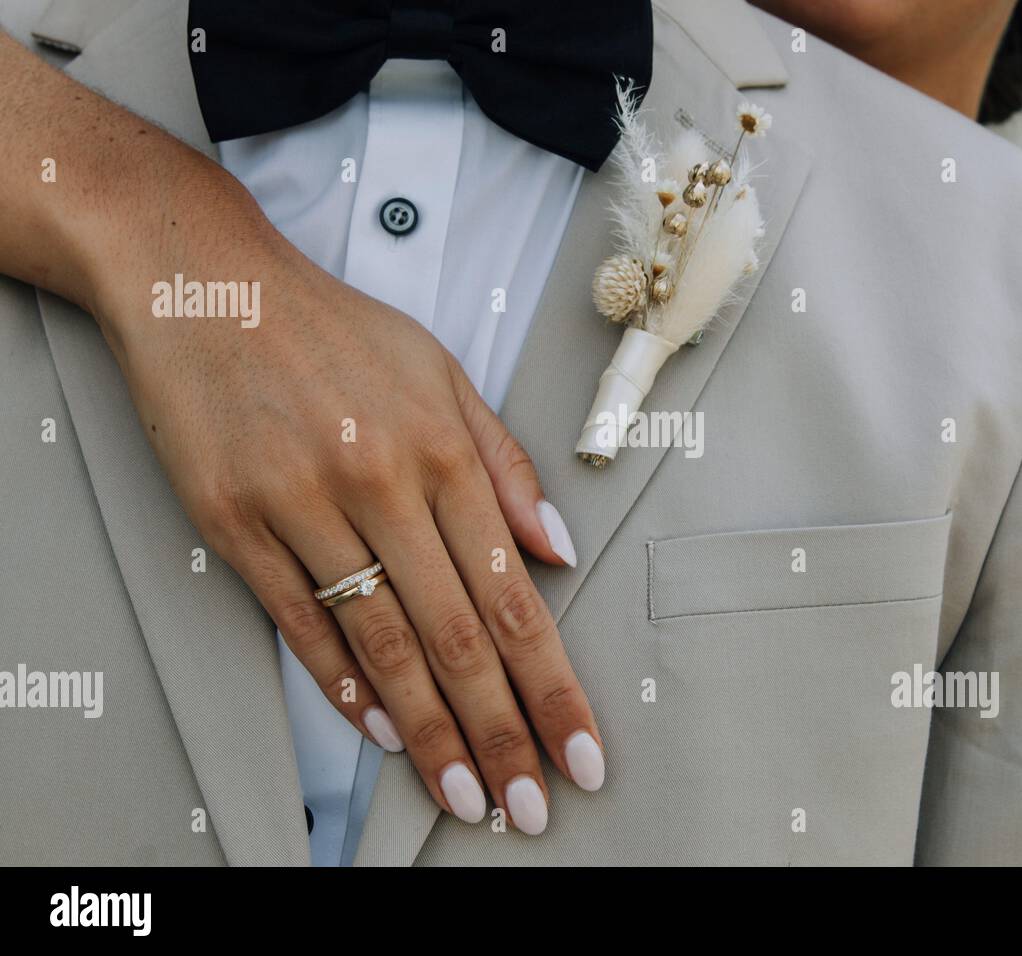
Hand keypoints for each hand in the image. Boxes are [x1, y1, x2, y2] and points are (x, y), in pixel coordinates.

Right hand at [94, 173, 603, 834]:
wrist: (207, 285)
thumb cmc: (335, 330)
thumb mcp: (443, 372)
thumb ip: (506, 465)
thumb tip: (558, 550)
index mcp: (442, 448)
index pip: (514, 595)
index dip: (551, 684)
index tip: (579, 750)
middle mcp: (380, 482)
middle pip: (456, 636)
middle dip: (501, 732)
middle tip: (530, 804)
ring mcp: (301, 505)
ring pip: (381, 644)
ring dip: (428, 731)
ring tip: (465, 793)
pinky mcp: (234, 523)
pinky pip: (298, 622)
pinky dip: (339, 685)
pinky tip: (378, 732)